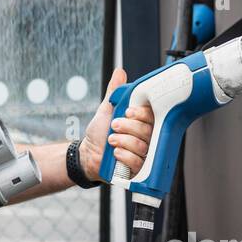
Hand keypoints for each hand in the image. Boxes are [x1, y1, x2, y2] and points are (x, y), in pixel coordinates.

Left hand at [78, 68, 153, 182]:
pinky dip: (124, 156)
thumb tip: (119, 72)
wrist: (88, 154)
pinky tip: (115, 153)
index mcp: (142, 122)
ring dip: (123, 141)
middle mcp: (146, 138)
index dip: (140, 114)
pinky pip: (138, 162)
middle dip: (127, 127)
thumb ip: (115, 91)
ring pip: (142, 146)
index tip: (127, 112)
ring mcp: (144, 154)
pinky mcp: (139, 169)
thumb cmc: (100, 133)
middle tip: (114, 126)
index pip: (152, 115)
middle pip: (148, 131)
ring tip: (111, 140)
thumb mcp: (107, 109)